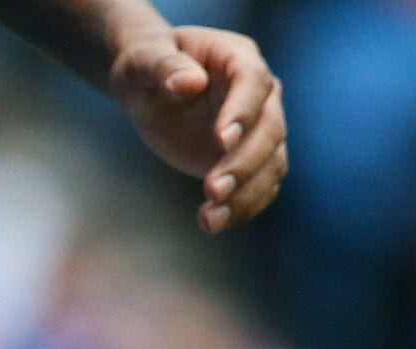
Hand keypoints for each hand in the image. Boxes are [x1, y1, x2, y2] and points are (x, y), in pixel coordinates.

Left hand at [107, 23, 286, 233]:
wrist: (150, 90)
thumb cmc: (146, 67)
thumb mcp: (144, 62)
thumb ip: (164, 68)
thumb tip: (190, 82)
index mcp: (238, 58)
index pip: (253, 83)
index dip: (242, 112)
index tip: (221, 141)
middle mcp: (260, 94)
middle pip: (270, 129)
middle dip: (244, 163)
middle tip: (212, 190)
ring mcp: (259, 128)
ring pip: (271, 163)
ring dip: (246, 195)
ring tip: (210, 219)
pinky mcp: (249, 159)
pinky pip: (260, 187)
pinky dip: (241, 208)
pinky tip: (212, 223)